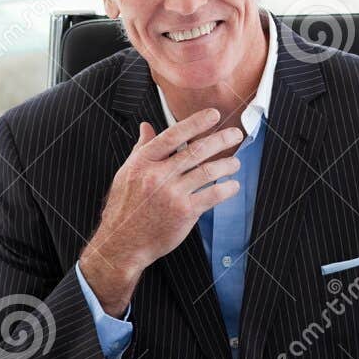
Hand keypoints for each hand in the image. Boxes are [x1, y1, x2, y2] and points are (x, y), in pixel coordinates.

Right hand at [79, 108, 243, 315]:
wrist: (122, 243)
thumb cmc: (125, 208)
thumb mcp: (127, 173)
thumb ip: (142, 149)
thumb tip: (147, 126)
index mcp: (143, 162)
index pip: (173, 135)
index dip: (196, 122)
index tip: (214, 115)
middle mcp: (157, 175)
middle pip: (196, 151)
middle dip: (220, 139)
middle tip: (235, 135)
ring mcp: (172, 194)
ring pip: (208, 172)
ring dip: (227, 164)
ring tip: (235, 162)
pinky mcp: (184, 212)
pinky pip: (213, 195)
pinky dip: (227, 189)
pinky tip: (233, 185)